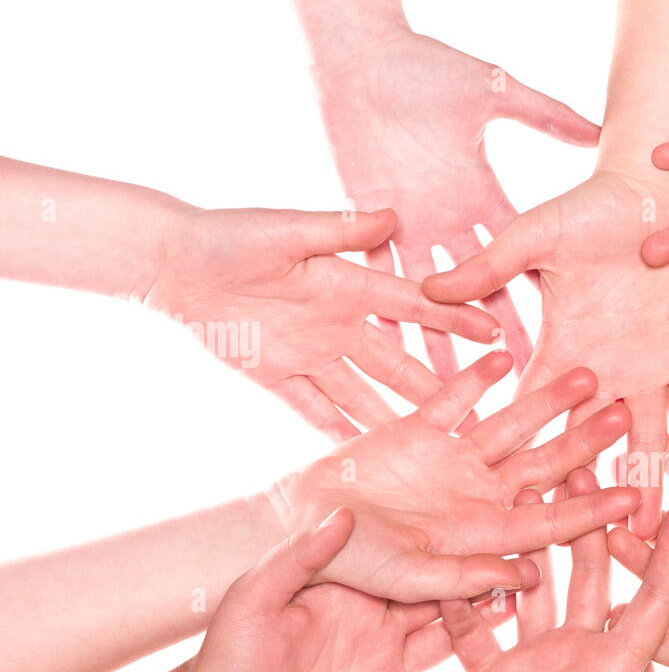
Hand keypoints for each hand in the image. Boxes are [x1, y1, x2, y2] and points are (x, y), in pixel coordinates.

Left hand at [144, 206, 497, 440]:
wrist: (173, 265)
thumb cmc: (229, 236)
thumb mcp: (285, 230)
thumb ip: (338, 229)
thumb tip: (394, 217)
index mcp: (346, 286)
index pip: (411, 307)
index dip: (452, 320)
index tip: (493, 332)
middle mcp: (338, 324)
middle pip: (396, 363)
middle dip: (435, 386)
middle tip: (476, 410)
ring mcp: (311, 354)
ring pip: (363, 395)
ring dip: (395, 419)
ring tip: (429, 446)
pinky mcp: (279, 376)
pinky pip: (315, 410)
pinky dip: (338, 432)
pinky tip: (367, 454)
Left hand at [184, 508, 496, 671]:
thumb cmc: (224, 658)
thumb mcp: (256, 598)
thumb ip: (300, 558)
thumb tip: (343, 513)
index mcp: (356, 593)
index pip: (415, 566)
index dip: (453, 549)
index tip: (491, 523)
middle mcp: (378, 628)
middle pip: (445, 603)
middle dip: (486, 586)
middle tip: (532, 564)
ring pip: (449, 648)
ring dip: (485, 633)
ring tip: (525, 615)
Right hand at [267, 350, 639, 602]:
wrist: (296, 532)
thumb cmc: (350, 568)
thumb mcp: (407, 580)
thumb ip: (463, 578)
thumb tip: (524, 577)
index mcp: (482, 532)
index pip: (549, 519)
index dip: (591, 509)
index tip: (632, 496)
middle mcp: (476, 493)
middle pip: (544, 464)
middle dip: (584, 442)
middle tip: (626, 413)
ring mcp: (449, 460)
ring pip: (510, 426)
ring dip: (545, 401)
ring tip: (585, 375)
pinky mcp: (415, 431)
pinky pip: (451, 399)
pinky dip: (474, 378)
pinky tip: (504, 353)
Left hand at [311, 23, 599, 373]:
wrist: (361, 59)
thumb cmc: (428, 68)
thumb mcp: (493, 91)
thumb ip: (545, 114)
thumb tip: (600, 131)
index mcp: (480, 197)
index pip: (513, 267)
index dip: (528, 312)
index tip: (552, 355)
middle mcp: (448, 224)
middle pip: (474, 298)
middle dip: (490, 350)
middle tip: (509, 399)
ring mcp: (406, 230)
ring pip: (423, 303)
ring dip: (436, 348)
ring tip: (450, 399)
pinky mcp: (363, 225)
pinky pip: (369, 283)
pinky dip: (379, 319)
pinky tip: (389, 362)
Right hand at [422, 172, 668, 536]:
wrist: (653, 189)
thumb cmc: (586, 208)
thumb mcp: (531, 238)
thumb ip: (487, 267)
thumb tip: (426, 289)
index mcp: (560, 354)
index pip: (532, 417)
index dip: (520, 459)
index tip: (506, 508)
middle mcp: (604, 375)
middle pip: (591, 446)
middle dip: (586, 494)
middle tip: (579, 545)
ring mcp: (650, 369)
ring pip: (650, 437)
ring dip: (651, 481)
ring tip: (652, 532)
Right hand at [440, 483, 668, 671]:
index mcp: (616, 671)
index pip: (651, 601)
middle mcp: (582, 655)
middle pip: (592, 573)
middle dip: (594, 518)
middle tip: (592, 463)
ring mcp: (537, 660)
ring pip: (538, 582)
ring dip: (534, 537)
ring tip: (531, 484)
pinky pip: (480, 621)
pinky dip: (470, 590)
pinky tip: (461, 546)